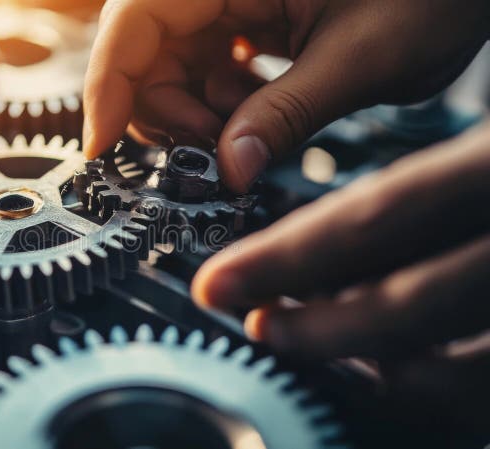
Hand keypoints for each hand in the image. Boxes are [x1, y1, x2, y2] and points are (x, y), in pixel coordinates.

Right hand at [82, 0, 489, 191]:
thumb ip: (287, 115)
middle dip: (164, 109)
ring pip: (176, 57)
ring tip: (243, 136)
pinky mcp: (255, 9)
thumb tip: (231, 171)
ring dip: (196, 109)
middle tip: (205, 155)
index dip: (107, 85)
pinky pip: (212, 57)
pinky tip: (255, 114)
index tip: (100, 146)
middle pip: (147, 45)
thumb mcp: (363, 57)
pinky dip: (223, 96)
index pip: (135, 18)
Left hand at [191, 122, 489, 424]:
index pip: (380, 213)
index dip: (288, 254)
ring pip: (458, 366)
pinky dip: (439, 387)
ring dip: (375, 368)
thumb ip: (420, 203)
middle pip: (410, 300)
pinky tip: (398, 367)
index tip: (219, 282)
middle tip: (259, 326)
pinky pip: (489, 385)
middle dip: (317, 327)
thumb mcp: (478, 158)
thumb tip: (316, 259)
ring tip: (319, 347)